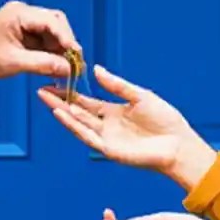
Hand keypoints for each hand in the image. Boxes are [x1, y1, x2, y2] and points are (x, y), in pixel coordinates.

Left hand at [0, 0, 80, 78]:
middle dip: (66, 43)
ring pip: (53, 32)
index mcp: (19, 13)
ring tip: (67, 68)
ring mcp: (25, 22)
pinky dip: (52, 53)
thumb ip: (43, 64)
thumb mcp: (14, 62)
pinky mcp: (25, 33)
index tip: (77, 56)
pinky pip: (45, 40)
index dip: (67, 38)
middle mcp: (24, 13)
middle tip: (75, 62)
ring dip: (60, 50)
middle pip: (56, 23)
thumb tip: (68, 69)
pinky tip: (55, 67)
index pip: (52, 21)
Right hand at [37, 65, 216, 185]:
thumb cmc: (165, 120)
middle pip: (78, 112)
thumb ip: (116, 85)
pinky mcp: (108, 149)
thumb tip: (96, 69)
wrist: (178, 144)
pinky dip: (73, 126)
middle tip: (40, 89)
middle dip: (59, 101)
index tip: (54, 82)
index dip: (70, 93)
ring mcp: (106, 138)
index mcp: (114, 112)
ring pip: (78, 123)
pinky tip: (62, 114)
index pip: (87, 101)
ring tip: (45, 99)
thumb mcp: (140, 95)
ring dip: (62, 112)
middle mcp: (106, 125)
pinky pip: (87, 136)